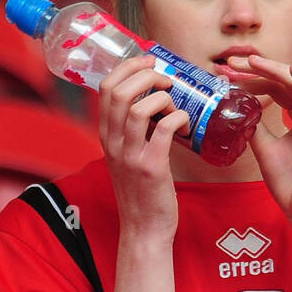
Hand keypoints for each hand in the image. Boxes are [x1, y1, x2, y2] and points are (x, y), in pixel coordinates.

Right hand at [97, 54, 184, 244]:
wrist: (144, 229)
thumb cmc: (141, 191)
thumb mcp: (126, 156)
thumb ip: (131, 130)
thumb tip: (151, 99)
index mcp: (106, 136)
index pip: (106, 88)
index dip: (128, 67)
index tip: (149, 62)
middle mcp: (113, 143)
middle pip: (120, 91)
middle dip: (147, 74)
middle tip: (166, 79)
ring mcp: (130, 155)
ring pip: (140, 106)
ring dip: (163, 96)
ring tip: (176, 103)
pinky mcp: (151, 167)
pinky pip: (165, 128)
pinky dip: (179, 117)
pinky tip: (186, 122)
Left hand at [217, 55, 291, 234]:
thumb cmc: (291, 182)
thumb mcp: (264, 148)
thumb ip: (254, 127)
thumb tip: (237, 111)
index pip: (277, 87)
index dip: (253, 77)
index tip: (228, 72)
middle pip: (285, 81)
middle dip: (258, 69)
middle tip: (232, 61)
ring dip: (273, 71)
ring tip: (251, 61)